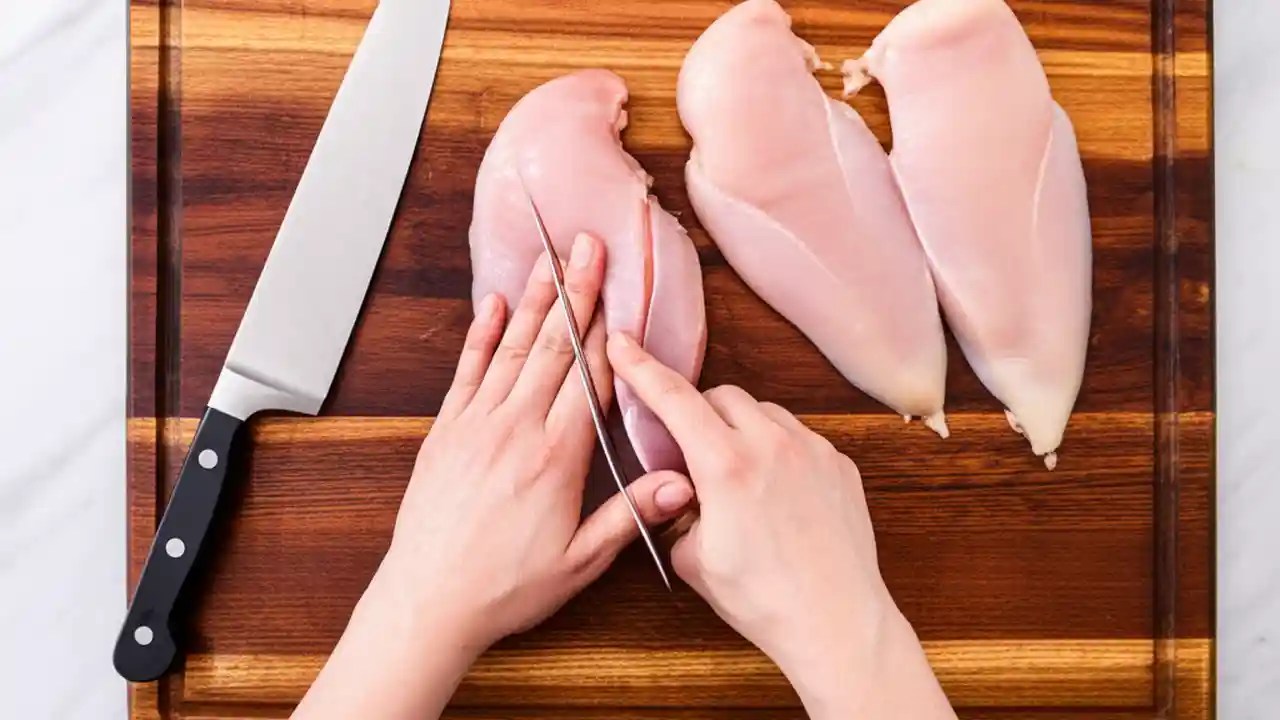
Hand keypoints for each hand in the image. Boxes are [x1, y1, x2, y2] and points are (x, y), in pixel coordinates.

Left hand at [293, 234, 693, 719]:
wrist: (428, 601)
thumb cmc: (505, 587)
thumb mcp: (579, 563)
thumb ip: (629, 515)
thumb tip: (681, 482)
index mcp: (556, 458)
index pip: (589, 379)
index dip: (608, 332)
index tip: (620, 291)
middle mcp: (515, 430)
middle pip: (554, 348)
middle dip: (575, 294)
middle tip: (588, 247)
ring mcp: (476, 426)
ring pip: (512, 349)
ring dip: (534, 302)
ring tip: (550, 259)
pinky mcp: (446, 433)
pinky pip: (467, 371)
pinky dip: (480, 335)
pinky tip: (494, 305)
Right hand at [608, 334, 955, 719]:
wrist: (836, 622)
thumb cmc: (763, 600)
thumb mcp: (693, 560)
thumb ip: (676, 512)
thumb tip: (677, 493)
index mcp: (727, 466)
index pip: (674, 398)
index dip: (641, 368)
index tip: (623, 344)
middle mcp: (773, 445)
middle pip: (721, 395)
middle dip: (698, 411)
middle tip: (688, 448)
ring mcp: (813, 450)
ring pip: (763, 412)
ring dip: (740, 428)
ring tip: (736, 474)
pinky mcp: (839, 464)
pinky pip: (799, 437)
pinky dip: (778, 450)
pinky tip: (775, 492)